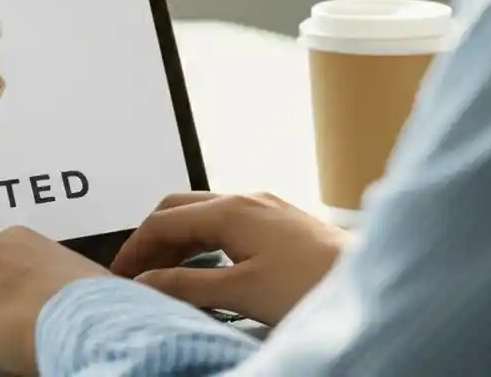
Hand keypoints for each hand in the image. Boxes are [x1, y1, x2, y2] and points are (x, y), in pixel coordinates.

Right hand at [111, 192, 346, 324]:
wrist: (370, 282)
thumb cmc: (313, 285)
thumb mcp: (240, 292)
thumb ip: (186, 286)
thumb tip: (146, 282)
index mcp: (231, 210)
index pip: (163, 221)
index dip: (135, 248)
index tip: (119, 274)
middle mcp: (247, 199)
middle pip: (180, 208)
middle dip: (153, 238)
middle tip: (137, 272)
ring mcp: (266, 206)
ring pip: (204, 214)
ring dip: (179, 241)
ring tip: (165, 275)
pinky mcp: (282, 220)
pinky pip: (228, 221)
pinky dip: (204, 241)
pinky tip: (206, 267)